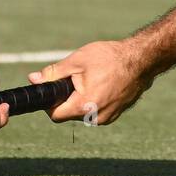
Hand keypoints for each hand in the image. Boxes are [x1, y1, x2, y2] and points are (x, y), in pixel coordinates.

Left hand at [27, 40, 152, 124]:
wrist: (141, 60)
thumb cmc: (109, 58)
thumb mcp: (76, 61)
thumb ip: (53, 73)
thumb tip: (34, 80)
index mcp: (85, 106)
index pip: (55, 115)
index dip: (49, 102)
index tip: (53, 88)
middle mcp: (96, 118)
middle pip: (69, 114)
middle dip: (66, 98)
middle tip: (75, 78)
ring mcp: (108, 118)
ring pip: (82, 113)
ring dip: (80, 99)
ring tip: (92, 78)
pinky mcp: (115, 114)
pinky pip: (95, 111)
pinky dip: (93, 100)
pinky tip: (101, 83)